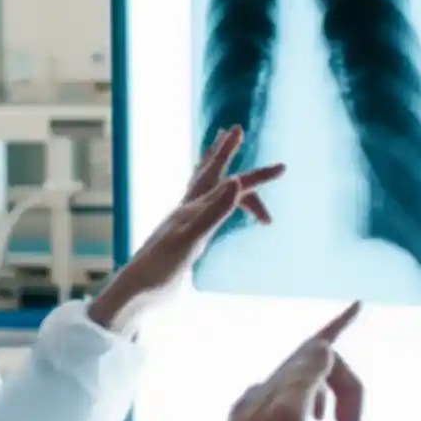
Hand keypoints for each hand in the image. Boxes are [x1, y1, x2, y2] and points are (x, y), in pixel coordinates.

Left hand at [88, 125, 284, 329]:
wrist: (137, 290)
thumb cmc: (161, 267)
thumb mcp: (191, 240)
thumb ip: (214, 212)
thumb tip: (236, 182)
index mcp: (194, 207)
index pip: (232, 184)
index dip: (257, 176)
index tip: (283, 168)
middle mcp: (188, 209)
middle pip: (211, 173)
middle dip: (226, 152)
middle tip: (236, 131)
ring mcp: (184, 222)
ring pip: (205, 188)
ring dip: (219, 173)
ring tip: (225, 159)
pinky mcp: (182, 236)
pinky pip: (202, 208)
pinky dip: (212, 200)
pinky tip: (213, 205)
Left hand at [228, 302, 363, 420]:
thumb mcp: (288, 417)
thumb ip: (302, 379)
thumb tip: (321, 347)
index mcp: (270, 387)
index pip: (306, 348)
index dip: (336, 326)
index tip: (359, 304)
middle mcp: (264, 390)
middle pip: (317, 370)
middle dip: (345, 388)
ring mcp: (264, 407)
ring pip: (313, 385)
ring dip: (336, 399)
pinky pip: (303, 400)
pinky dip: (321, 406)